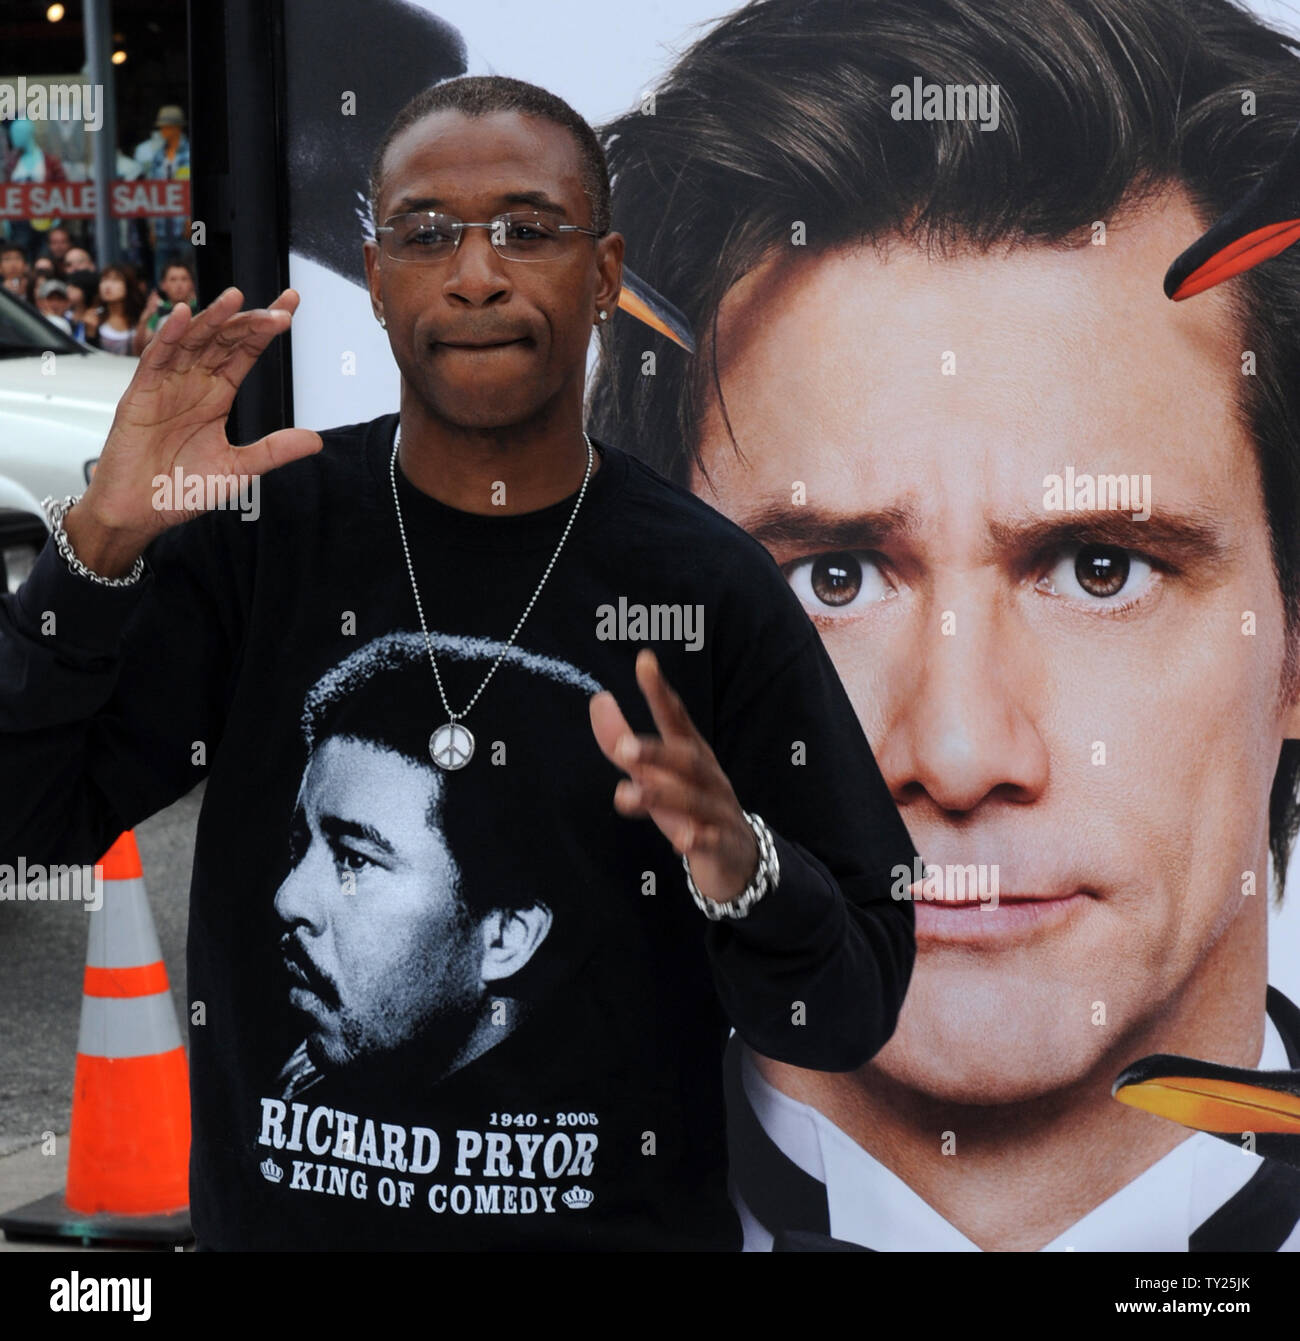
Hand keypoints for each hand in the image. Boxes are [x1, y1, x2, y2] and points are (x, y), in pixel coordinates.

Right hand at [67, 287, 321, 570]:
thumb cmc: (179, 489)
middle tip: (279, 307)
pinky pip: (155, 358)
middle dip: (249, 320)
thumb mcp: (238, 470)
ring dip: (212, 318)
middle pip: (223, 339)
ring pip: (191, 340)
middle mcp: (194, 382)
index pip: (245, 351)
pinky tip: (183, 315)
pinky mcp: (140, 393)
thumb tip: (317, 441)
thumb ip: (274, 451)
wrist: (137, 512)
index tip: (290, 307)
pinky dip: (168, 335)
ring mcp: (166, 384)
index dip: (265, 329)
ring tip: (234, 298)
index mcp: (217, 395)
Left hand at [590, 647, 759, 904]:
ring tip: (628, 794)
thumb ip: (621, 739)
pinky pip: (713, 840)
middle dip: (656, 751)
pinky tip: (682, 841)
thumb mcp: (653, 772)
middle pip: (686, 758)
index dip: (660, 691)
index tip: (644, 661)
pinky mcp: (724, 843)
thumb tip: (598, 698)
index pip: (676, 717)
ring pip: (694, 799)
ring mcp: (718, 810)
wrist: (736, 856)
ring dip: (662, 795)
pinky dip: (699, 839)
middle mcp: (707, 776)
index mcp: (690, 753)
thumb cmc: (688, 805)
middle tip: (623, 748)